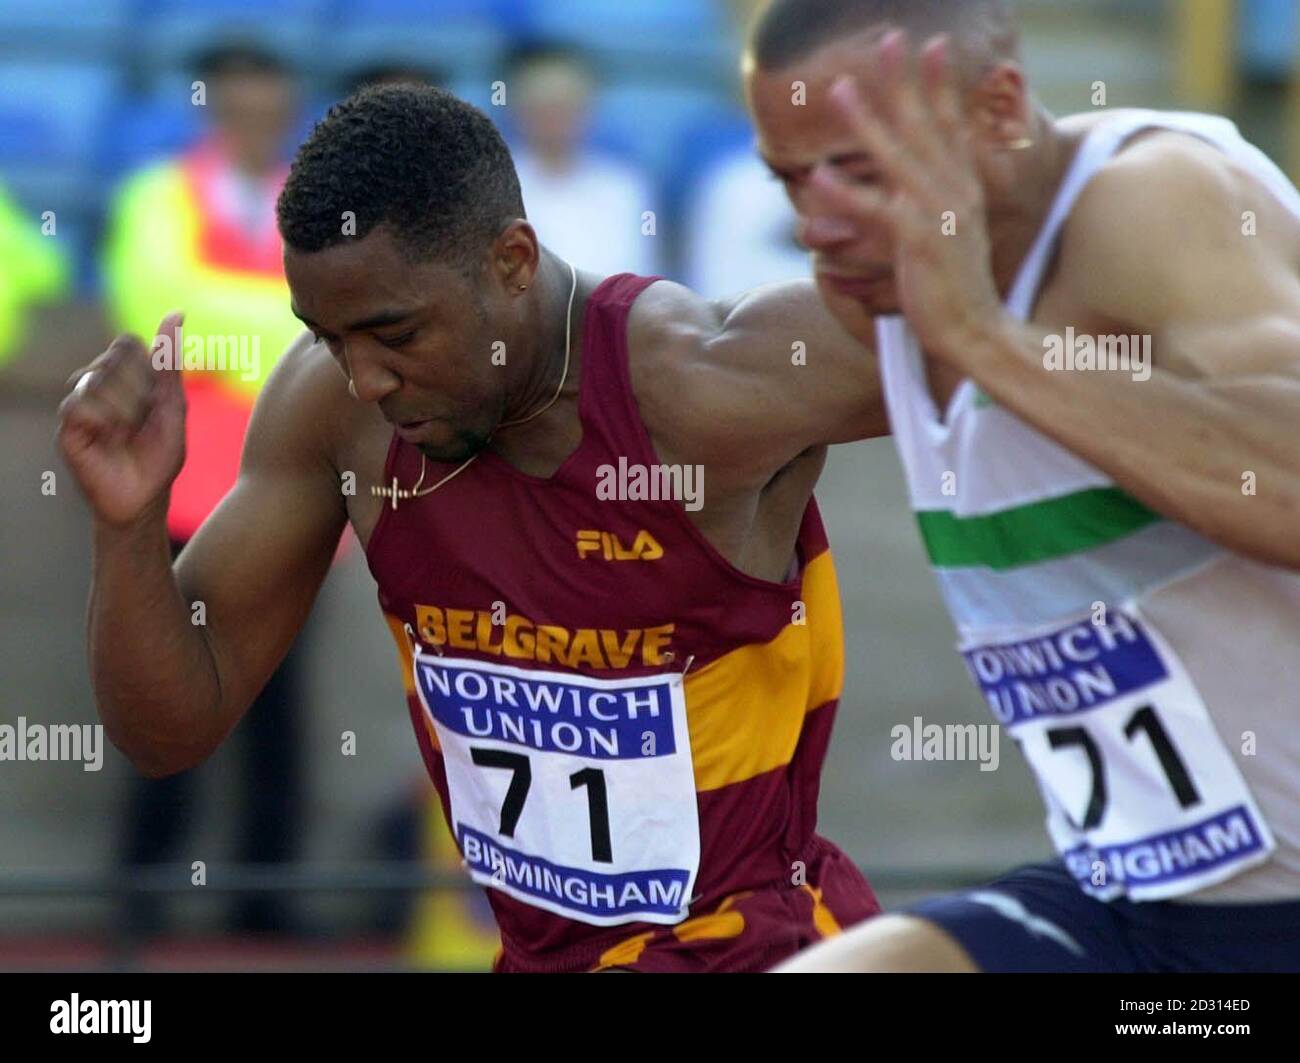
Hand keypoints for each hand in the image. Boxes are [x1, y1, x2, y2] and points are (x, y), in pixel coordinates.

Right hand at [57, 312, 186, 526]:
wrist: (144, 498)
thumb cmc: (160, 456)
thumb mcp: (174, 406)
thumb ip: (170, 362)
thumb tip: (176, 313)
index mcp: (125, 378)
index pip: (128, 343)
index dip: (147, 367)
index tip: (157, 398)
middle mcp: (98, 386)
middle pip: (114, 357)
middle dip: (140, 390)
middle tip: (142, 421)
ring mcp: (80, 405)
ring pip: (97, 377)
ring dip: (125, 407)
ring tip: (129, 431)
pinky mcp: (68, 428)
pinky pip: (78, 404)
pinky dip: (104, 419)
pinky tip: (112, 436)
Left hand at [810, 31, 1006, 358]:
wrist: (977, 331)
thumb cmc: (956, 290)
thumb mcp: (950, 238)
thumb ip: (933, 208)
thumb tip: (912, 194)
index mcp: (965, 187)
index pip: (952, 125)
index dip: (940, 84)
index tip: (931, 44)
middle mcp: (956, 192)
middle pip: (925, 125)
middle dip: (904, 80)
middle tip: (889, 38)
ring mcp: (939, 215)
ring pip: (897, 157)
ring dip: (866, 120)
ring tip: (838, 89)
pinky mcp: (919, 243)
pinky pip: (876, 212)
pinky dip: (846, 194)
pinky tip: (818, 177)